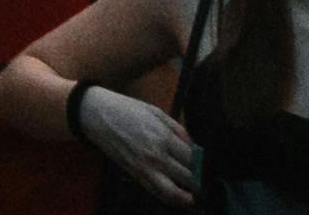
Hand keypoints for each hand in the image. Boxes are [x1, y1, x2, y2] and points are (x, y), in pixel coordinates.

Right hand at [77, 87, 200, 201]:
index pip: (194, 160)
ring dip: (188, 199)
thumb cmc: (127, 110)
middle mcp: (156, 156)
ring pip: (173, 193)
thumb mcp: (157, 112)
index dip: (206, 165)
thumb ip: (179, 131)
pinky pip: (156, 192)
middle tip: (211, 183)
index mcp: (163, 138)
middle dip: (202, 183)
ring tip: (198, 197)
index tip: (212, 167)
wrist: (96, 115)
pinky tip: (180, 197)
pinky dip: (170, 198)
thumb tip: (195, 148)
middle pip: (188, 178)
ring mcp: (144, 168)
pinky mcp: (135, 175)